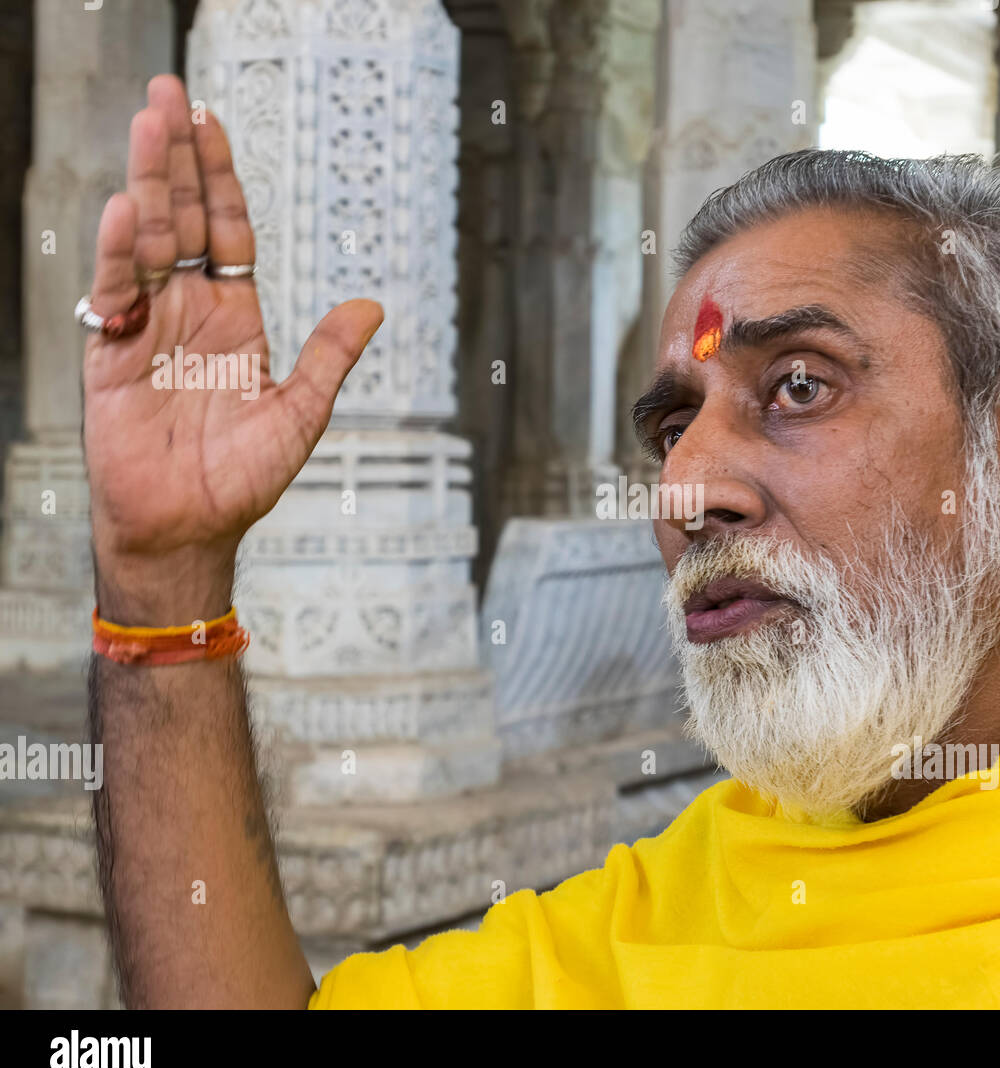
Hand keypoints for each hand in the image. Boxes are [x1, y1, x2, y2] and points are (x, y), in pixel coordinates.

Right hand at [83, 75, 381, 621]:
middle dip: (178, 157)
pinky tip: (129, 208)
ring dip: (148, 182)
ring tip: (148, 123)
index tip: (212, 124)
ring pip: (148, 241)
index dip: (221, 181)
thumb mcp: (300, 413)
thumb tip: (373, 305)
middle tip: (168, 94)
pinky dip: (120, 253)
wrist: (188, 528)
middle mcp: (190, 311)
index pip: (227, 233)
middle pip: (183, 219)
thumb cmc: (241, 479)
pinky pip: (117, 294)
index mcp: (235, 318)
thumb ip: (329, 357)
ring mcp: (149, 328)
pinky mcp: (113, 355)